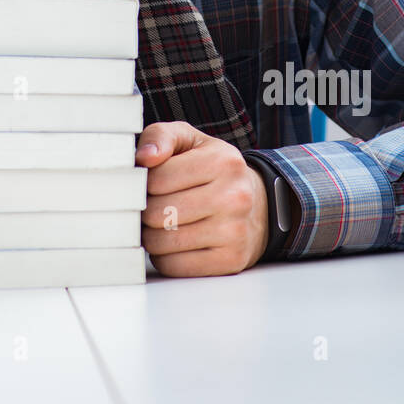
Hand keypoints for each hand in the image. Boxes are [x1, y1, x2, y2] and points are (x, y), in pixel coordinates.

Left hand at [136, 122, 269, 276]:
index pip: (157, 178)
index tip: (151, 184)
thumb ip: (161, 136)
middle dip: (146, 211)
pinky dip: (165, 257)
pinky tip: (174, 244)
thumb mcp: (191, 141)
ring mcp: (235, 231)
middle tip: (153, 206)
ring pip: (162, 242)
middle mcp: (233, 196)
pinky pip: (174, 266)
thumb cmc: (215, 170)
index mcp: (222, 161)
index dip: (145, 183)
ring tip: (162, 224)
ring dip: (152, 236)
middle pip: (158, 212)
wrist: (260, 204)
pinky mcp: (231, 261)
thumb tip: (144, 158)